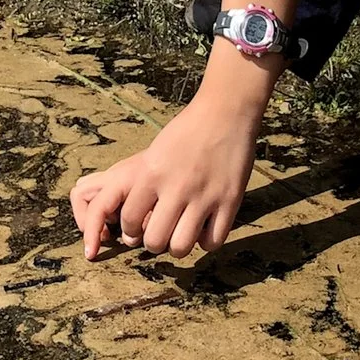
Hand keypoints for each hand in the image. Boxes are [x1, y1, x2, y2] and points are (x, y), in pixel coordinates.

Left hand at [71, 92, 263, 259]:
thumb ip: (145, 184)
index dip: (131, 229)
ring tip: (182, 235)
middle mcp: (176, 187)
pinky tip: (205, 230)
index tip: (138, 227)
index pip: (129, 220)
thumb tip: (133, 217)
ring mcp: (205, 196)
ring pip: (181, 246)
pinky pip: (213, 241)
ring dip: (179, 246)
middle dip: (155, 243)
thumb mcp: (155, 152)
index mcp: (152, 173)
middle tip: (161, 234)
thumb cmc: (187, 130)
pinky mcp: (229, 201)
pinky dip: (206, 242)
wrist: (225, 112)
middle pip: (154, 241)